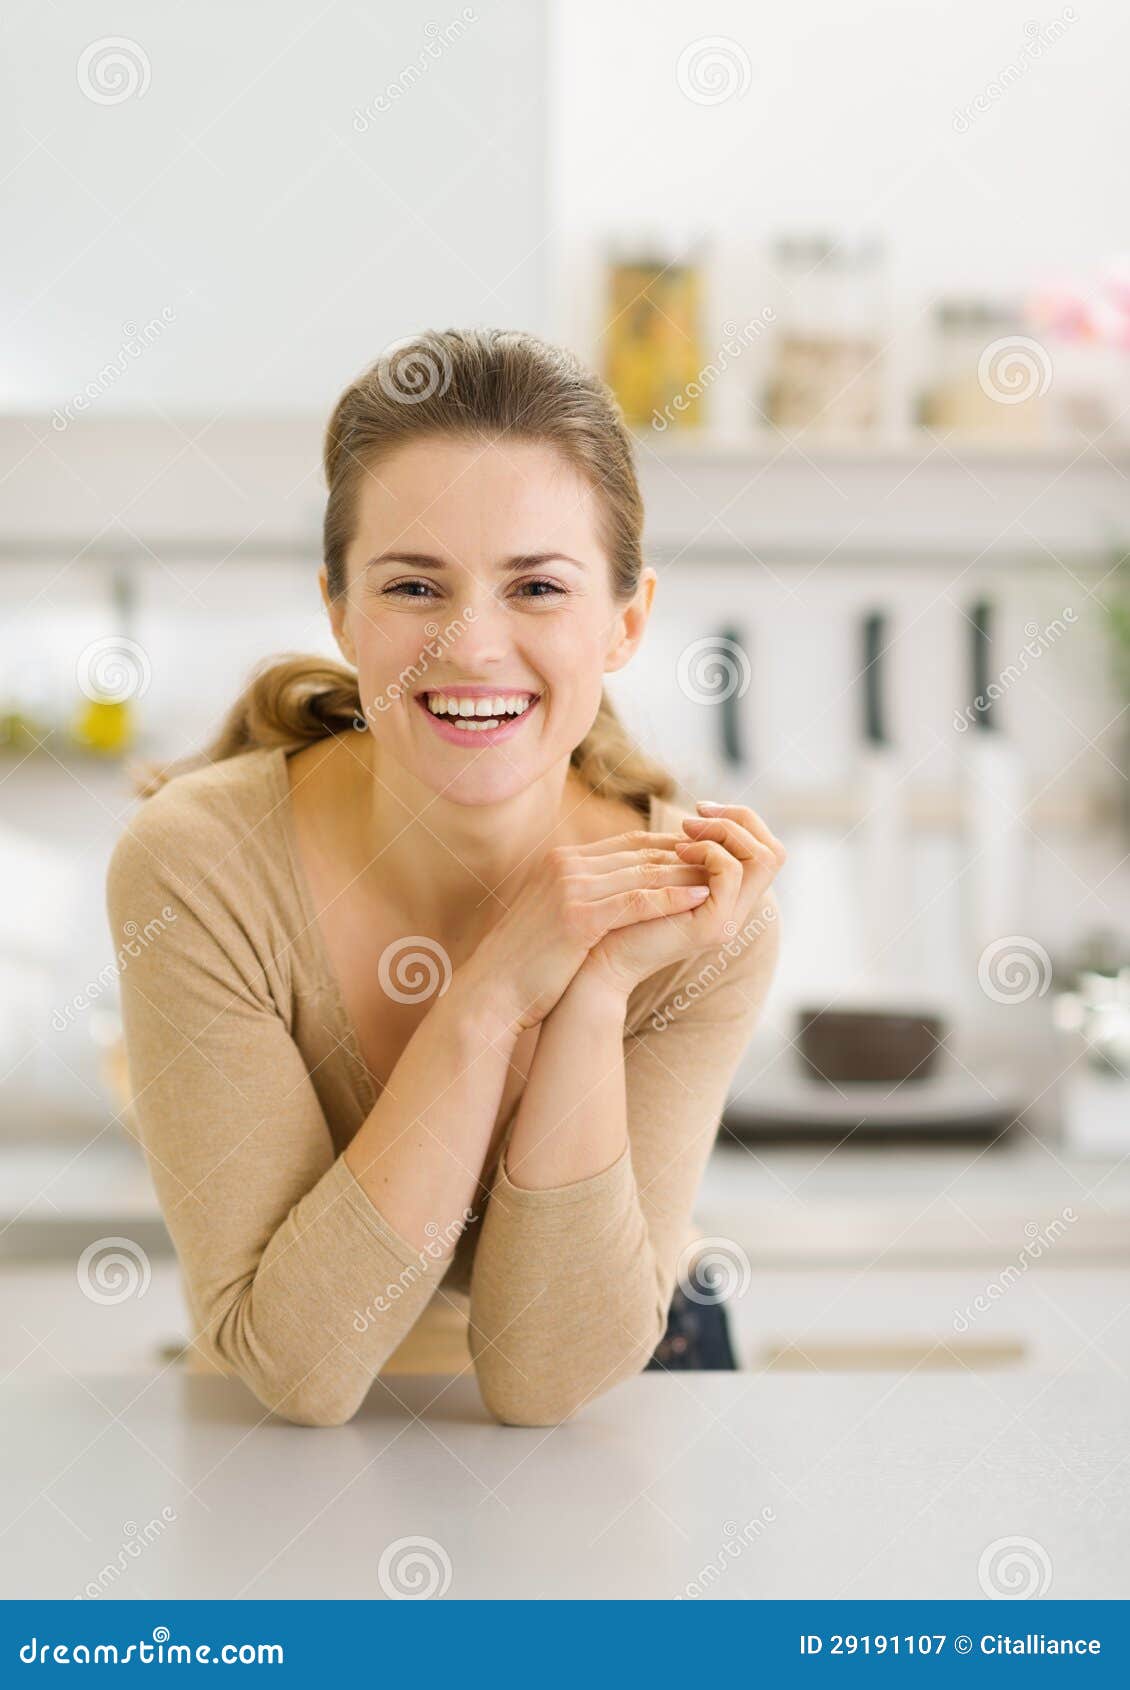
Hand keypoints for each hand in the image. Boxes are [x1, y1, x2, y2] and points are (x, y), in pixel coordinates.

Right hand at [455, 829, 712, 1031]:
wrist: (491, 992)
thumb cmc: (523, 963)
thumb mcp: (552, 917)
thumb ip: (580, 897)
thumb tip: (613, 899)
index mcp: (561, 861)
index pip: (627, 843)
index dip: (668, 846)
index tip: (701, 856)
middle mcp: (566, 865)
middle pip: (640, 852)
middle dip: (685, 855)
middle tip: (723, 862)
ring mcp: (570, 888)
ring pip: (643, 872)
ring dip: (687, 873)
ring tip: (723, 878)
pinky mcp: (578, 916)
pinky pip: (636, 901)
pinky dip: (672, 898)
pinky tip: (701, 899)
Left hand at [578, 801, 785, 997]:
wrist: (603, 959)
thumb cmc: (624, 915)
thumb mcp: (664, 876)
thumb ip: (689, 855)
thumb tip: (702, 816)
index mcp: (730, 898)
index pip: (767, 851)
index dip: (742, 820)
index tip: (701, 810)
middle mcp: (738, 911)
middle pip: (774, 853)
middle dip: (739, 821)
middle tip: (695, 815)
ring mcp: (729, 921)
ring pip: (760, 859)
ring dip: (722, 833)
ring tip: (685, 834)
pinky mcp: (713, 926)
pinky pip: (730, 873)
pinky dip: (708, 851)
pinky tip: (678, 852)